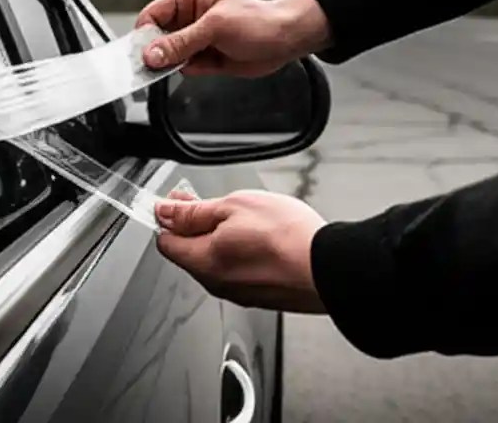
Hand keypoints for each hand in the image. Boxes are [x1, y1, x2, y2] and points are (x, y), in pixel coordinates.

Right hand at [135, 0, 330, 76]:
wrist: (287, 40)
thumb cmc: (260, 22)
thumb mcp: (215, 27)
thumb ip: (180, 42)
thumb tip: (151, 54)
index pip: (152, 15)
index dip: (144, 35)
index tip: (142, 54)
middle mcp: (189, 17)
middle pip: (156, 37)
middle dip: (157, 52)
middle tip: (157, 65)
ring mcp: (196, 38)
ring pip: (168, 55)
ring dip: (174, 63)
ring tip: (193, 60)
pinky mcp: (204, 57)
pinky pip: (183, 67)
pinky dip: (188, 71)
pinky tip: (206, 66)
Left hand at [155, 189, 327, 313]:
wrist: (331, 268)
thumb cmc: (287, 237)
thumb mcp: (233, 206)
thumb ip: (193, 211)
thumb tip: (165, 211)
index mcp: (202, 262)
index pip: (165, 242)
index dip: (170, 217)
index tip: (180, 201)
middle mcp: (217, 284)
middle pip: (190, 253)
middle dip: (195, 226)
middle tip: (213, 204)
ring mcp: (240, 293)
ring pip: (216, 262)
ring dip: (221, 238)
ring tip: (244, 218)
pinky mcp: (263, 296)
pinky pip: (239, 272)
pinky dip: (242, 254)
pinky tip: (261, 238)